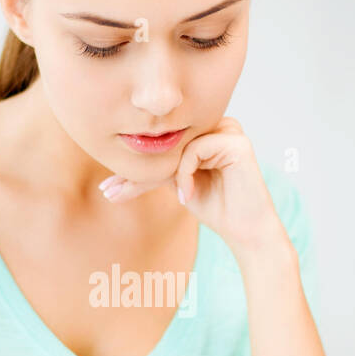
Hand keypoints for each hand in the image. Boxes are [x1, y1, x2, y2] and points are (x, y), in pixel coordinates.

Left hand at [98, 117, 283, 254]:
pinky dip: (184, 174)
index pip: (162, 144)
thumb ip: (157, 169)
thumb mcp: (177, 184)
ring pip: (176, 146)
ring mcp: (229, 129)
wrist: (245, 231)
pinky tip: (186, 195)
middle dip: (136, 172)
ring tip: (166, 197)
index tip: (108, 188)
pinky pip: (195, 150)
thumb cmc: (216, 207)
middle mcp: (217, 124)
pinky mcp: (237, 141)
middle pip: (166, 144)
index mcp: (205, 130)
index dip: (134, 167)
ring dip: (158, 174)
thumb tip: (114, 175)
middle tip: (111, 192)